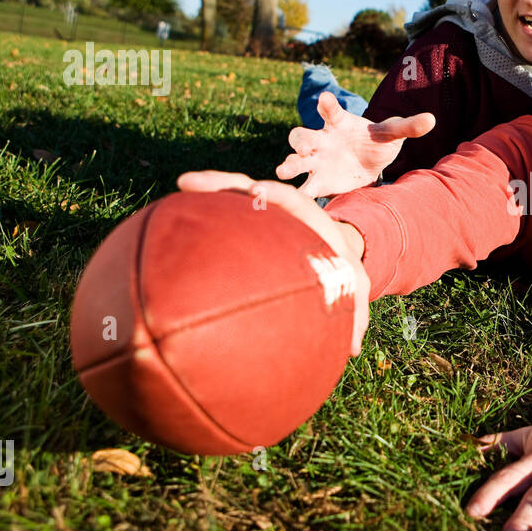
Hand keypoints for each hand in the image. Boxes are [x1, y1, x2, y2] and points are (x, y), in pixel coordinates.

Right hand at [176, 170, 369, 356]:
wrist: (331, 252)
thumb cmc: (340, 269)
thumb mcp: (352, 285)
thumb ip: (355, 312)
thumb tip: (354, 348)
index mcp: (307, 218)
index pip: (288, 200)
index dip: (272, 195)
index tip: (255, 193)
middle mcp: (279, 208)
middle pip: (249, 189)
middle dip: (223, 182)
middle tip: (192, 182)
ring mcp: (258, 212)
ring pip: (229, 194)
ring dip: (206, 188)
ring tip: (181, 184)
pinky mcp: (243, 221)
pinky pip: (221, 211)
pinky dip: (202, 208)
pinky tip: (177, 211)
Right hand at [275, 92, 435, 197]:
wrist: (371, 165)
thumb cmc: (376, 143)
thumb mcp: (393, 134)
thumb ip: (408, 127)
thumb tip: (431, 120)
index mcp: (338, 124)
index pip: (329, 110)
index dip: (326, 104)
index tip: (324, 99)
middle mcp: (321, 141)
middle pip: (301, 136)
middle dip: (300, 140)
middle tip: (304, 148)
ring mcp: (316, 162)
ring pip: (294, 161)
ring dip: (288, 166)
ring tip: (282, 174)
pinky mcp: (318, 183)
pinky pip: (304, 189)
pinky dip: (298, 197)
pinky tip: (296, 205)